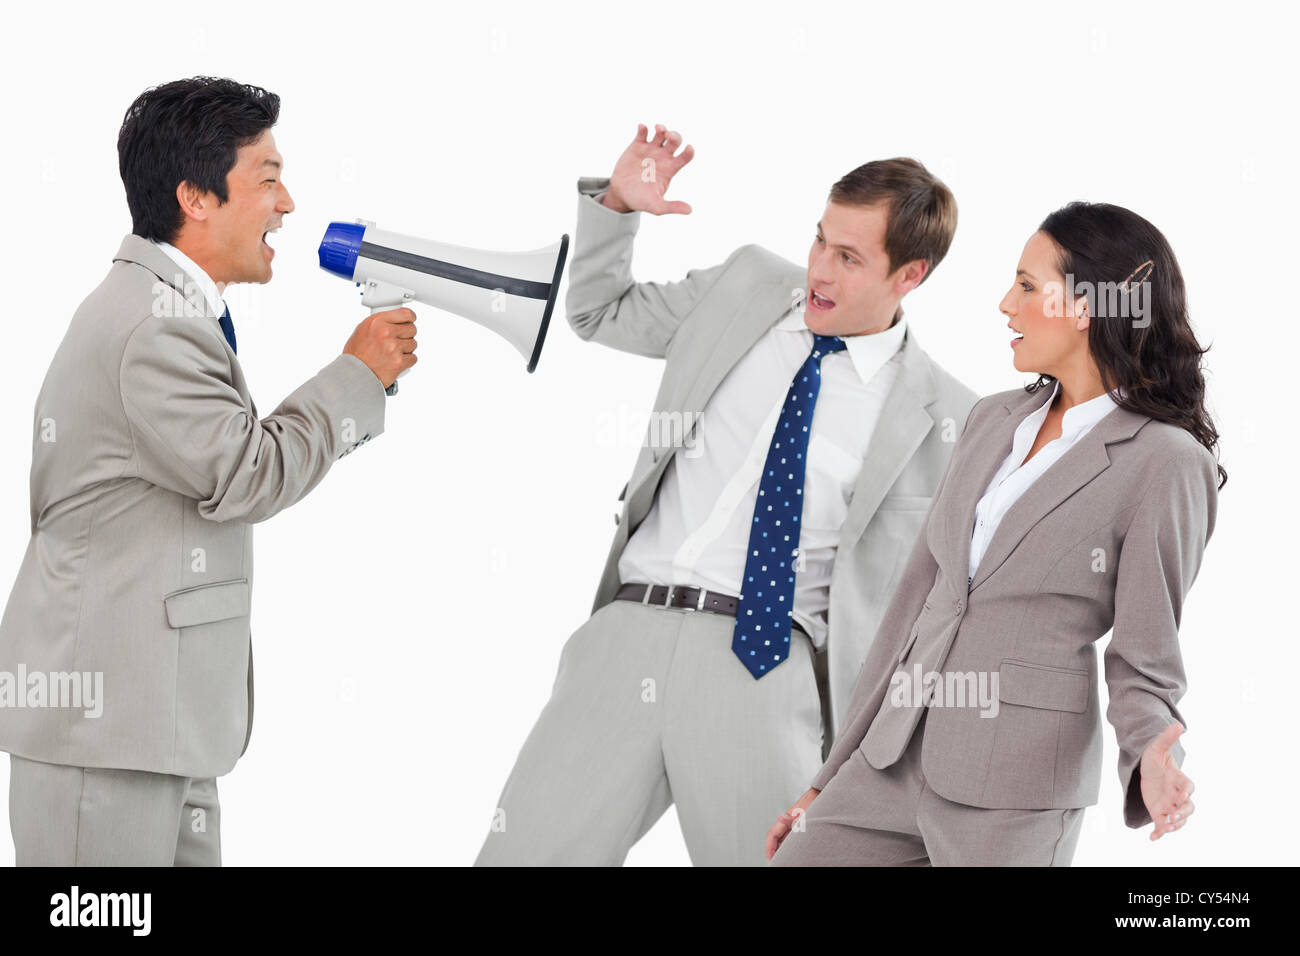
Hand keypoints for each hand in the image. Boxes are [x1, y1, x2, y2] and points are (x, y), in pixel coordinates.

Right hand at [343, 308, 417, 388]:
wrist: (354, 374)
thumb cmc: (356, 354)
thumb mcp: (363, 329)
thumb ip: (381, 322)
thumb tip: (396, 320)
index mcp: (377, 322)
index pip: (405, 313)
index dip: (410, 318)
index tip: (410, 321)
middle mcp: (386, 333)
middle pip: (412, 329)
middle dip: (406, 335)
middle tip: (397, 340)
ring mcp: (393, 348)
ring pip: (413, 344)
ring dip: (406, 349)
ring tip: (393, 353)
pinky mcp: (399, 362)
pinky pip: (413, 358)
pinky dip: (407, 361)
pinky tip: (395, 361)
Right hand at [600, 122, 694, 215]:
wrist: (621, 195)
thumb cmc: (640, 201)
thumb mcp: (656, 207)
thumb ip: (672, 207)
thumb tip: (690, 210)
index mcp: (670, 168)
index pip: (686, 156)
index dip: (689, 151)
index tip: (689, 148)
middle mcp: (663, 157)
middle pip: (675, 140)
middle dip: (675, 136)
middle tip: (669, 136)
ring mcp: (650, 150)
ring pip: (661, 133)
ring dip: (662, 128)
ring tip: (658, 129)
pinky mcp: (637, 146)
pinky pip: (642, 132)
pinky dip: (643, 128)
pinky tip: (642, 128)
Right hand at [765, 787, 818, 859]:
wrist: (821, 793)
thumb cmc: (814, 800)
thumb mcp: (804, 811)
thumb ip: (792, 817)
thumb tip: (780, 817)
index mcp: (786, 818)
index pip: (772, 834)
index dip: (769, 847)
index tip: (770, 857)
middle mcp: (787, 820)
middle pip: (775, 837)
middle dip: (773, 849)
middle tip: (774, 861)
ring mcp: (793, 822)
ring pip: (782, 837)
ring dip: (780, 847)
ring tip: (781, 858)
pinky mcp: (799, 823)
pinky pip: (790, 835)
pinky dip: (787, 843)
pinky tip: (791, 849)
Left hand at [1140, 722, 1195, 840]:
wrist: (1147, 770)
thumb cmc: (1156, 759)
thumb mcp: (1157, 747)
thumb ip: (1167, 738)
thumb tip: (1178, 724)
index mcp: (1178, 779)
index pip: (1188, 786)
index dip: (1186, 791)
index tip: (1182, 794)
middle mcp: (1177, 795)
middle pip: (1188, 807)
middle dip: (1183, 813)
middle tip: (1173, 817)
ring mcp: (1170, 805)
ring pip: (1179, 819)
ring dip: (1174, 825)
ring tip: (1165, 828)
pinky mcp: (1160, 813)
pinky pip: (1163, 826)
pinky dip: (1159, 833)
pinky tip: (1152, 838)